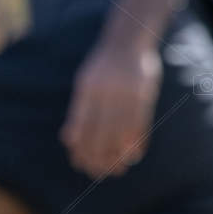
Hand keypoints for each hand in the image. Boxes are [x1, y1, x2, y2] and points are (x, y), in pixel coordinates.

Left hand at [60, 38, 162, 179]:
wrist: (127, 40)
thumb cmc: (102, 67)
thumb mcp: (85, 84)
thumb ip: (79, 112)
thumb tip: (67, 140)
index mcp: (87, 88)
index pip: (82, 125)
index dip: (81, 148)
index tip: (80, 165)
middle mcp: (107, 90)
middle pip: (101, 131)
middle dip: (99, 156)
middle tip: (98, 173)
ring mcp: (127, 90)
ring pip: (121, 130)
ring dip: (119, 153)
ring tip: (117, 170)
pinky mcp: (145, 92)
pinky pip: (140, 121)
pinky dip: (138, 140)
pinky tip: (134, 155)